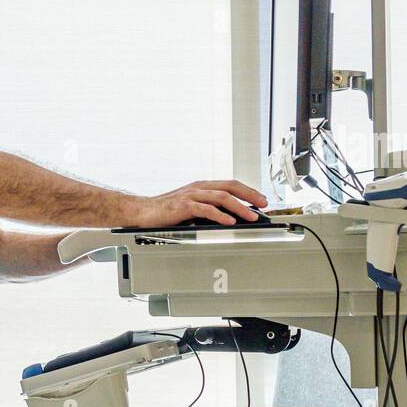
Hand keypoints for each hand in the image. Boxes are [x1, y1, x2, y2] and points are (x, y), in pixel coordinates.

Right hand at [131, 180, 267, 226]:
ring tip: (251, 216)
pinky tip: (229, 222)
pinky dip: (220, 215)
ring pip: (222, 197)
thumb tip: (229, 217)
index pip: (231, 184)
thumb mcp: (191, 207)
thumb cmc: (166, 211)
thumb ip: (207, 208)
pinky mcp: (183, 206)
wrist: (142, 212)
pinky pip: (206, 209)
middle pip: (230, 186)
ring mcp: (191, 195)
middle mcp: (199, 187)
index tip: (261, 199)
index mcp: (202, 186)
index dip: (248, 190)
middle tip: (264, 204)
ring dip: (240, 207)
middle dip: (250, 195)